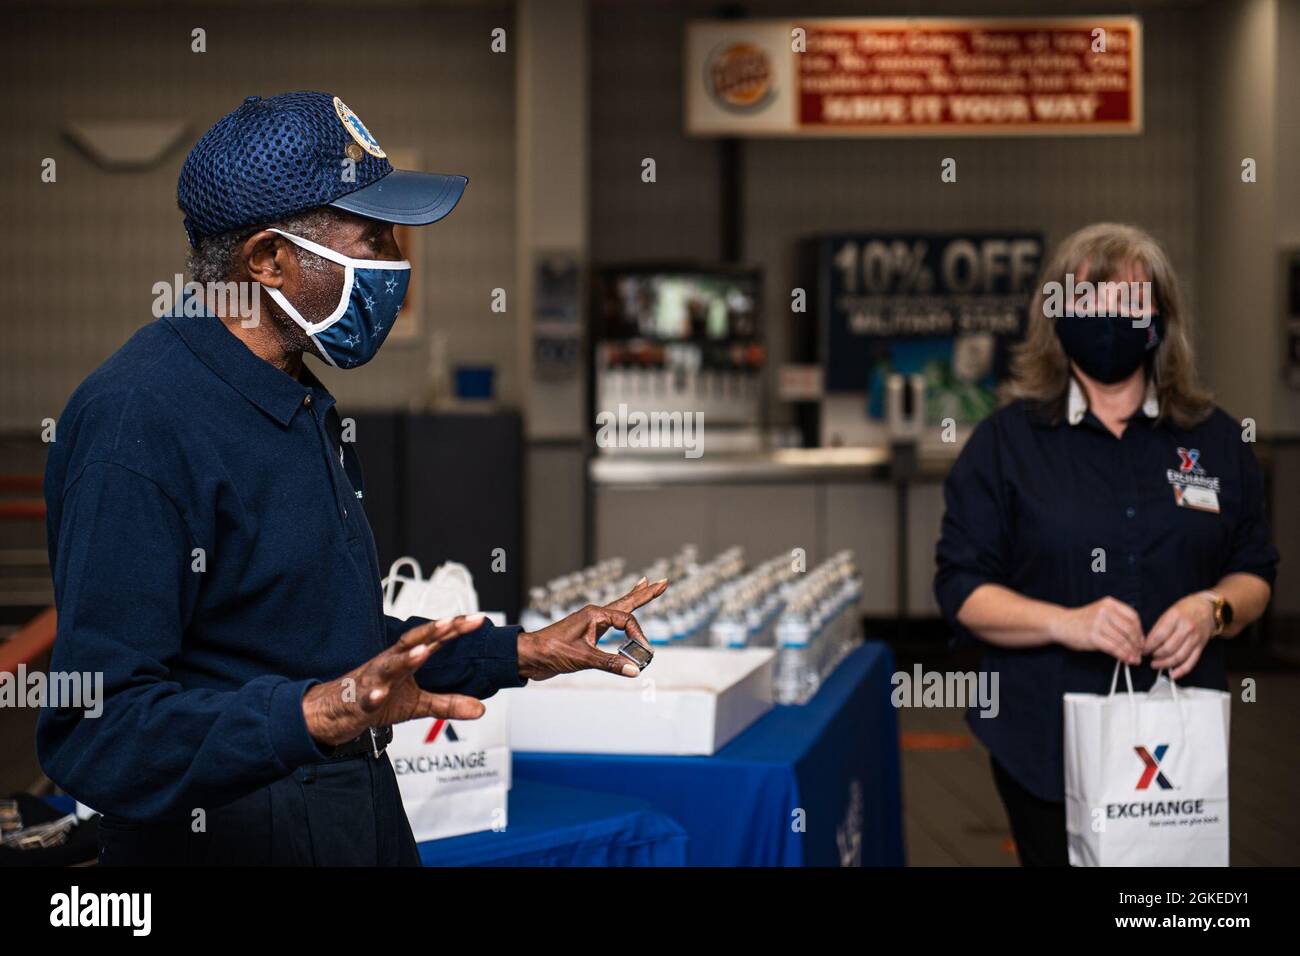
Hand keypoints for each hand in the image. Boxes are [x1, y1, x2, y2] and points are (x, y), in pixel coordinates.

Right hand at [303, 614, 488, 747]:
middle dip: (432, 631)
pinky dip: (373, 695)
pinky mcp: (359, 700)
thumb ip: (448, 703)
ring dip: (406, 658)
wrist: (336, 711)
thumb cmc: (378, 698)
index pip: (434, 640)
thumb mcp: (418, 704)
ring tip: (422, 652)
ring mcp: (374, 679)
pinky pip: (367, 697)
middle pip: (413, 643)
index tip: (478, 619)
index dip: (455, 629)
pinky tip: (379, 694)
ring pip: (390, 666)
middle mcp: (391, 663)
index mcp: (406, 660)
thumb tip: (480, 709)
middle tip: (451, 622)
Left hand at [518, 577, 667, 681]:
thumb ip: (611, 663)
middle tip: (663, 582)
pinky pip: (610, 625)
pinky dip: (620, 620)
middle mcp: (594, 615)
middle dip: (645, 593)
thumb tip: (635, 670)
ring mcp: (591, 624)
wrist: (529, 656)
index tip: (644, 653)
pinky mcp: (588, 636)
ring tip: (644, 585)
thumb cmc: (551, 652)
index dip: (638, 636)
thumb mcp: (583, 658)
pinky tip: (622, 620)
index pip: (626, 621)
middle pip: (626, 602)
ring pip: (619, 610)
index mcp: (594, 614)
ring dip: (633, 599)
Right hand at [1053, 596, 1142, 664]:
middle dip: (1137, 644)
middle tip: (1139, 652)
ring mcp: (1098, 623)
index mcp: (1109, 603)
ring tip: (1135, 659)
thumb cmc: (1083, 620)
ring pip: (1123, 640)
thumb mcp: (1101, 613)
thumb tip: (1137, 638)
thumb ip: (1118, 620)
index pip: (1133, 617)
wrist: (1061, 623)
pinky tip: (1126, 659)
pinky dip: (1123, 655)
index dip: (1140, 631)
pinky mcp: (1093, 636)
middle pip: (1130, 629)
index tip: (1141, 641)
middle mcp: (1105, 611)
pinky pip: (1113, 647)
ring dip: (1131, 652)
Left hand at [1145, 593, 1215, 678]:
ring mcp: (1195, 639)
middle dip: (1154, 655)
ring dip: (1164, 664)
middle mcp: (1187, 629)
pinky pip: (1191, 662)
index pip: (1158, 636)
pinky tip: (1172, 674)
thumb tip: (1145, 641)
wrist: (1209, 609)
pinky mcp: (1201, 647)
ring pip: (1178, 657)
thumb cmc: (1186, 608)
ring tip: (1155, 664)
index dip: (1148, 645)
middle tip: (1147, 656)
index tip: (1141, 649)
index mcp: (1176, 617)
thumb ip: (1159, 626)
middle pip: (1168, 648)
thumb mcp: (1170, 611)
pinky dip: (1181, 671)